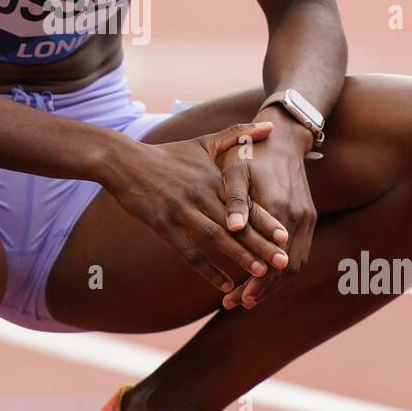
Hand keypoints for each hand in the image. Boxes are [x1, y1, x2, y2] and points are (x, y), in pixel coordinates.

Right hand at [100, 122, 288, 294]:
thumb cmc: (168, 154)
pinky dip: (207, 270)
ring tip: (260, 274)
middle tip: (283, 262)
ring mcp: (182, 210)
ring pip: (216, 237)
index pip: (245, 202)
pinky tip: (224, 285)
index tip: (286, 236)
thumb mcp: (203, 142)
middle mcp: (201, 194)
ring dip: (239, 256)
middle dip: (261, 244)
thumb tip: (270, 125)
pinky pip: (189, 252)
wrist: (125, 161)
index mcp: (213, 178)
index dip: (265, 219)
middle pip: (236, 223)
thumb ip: (238, 133)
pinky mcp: (163, 224)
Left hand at [219, 112, 316, 309]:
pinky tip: (265, 275)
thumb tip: (231, 227)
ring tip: (248, 297)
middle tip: (236, 304)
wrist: (283, 136)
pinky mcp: (309, 216)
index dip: (253, 283)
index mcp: (278, 207)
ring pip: (296, 263)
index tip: (234, 299)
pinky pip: (300, 251)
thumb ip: (235, 199)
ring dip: (275, 283)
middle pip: (285, 269)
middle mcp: (298, 217)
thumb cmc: (250, 152)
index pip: (269, 260)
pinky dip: (284, 268)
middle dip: (262, 290)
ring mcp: (307, 217)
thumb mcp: (235, 170)